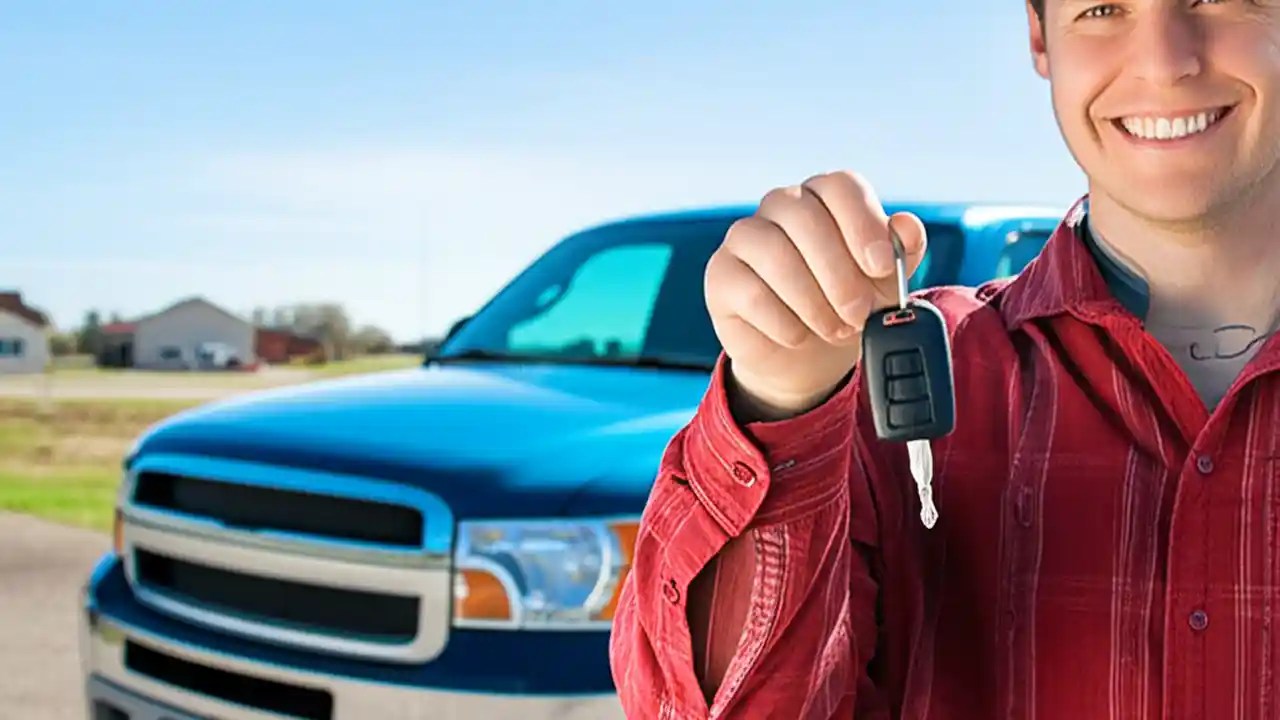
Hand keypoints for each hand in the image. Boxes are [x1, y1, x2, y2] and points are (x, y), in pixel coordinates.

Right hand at [704, 171, 927, 419]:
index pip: (840, 186)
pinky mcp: (721, 274)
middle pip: (805, 217)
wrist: (805, 355)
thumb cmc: (846, 305)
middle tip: (859, 313)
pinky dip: (783, 321)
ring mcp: (745, 237)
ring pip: (774, 252)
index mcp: (824, 197)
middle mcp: (781, 206)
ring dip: (812, 300)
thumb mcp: (884, 283)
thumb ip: (901, 251)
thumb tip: (907, 226)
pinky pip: (750, 290)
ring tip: (834, 329)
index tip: (880, 267)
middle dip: (838, 273)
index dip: (862, 223)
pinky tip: (799, 335)